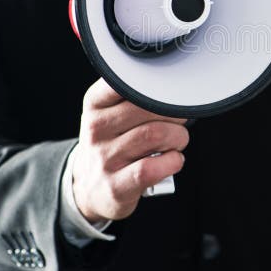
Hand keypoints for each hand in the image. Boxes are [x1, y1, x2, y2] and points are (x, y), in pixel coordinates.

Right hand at [72, 78, 188, 222]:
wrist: (90, 188)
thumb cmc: (111, 144)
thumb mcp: (108, 113)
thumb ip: (133, 96)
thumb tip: (174, 86)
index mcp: (95, 105)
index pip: (127, 82)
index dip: (157, 87)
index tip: (169, 94)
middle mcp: (96, 129)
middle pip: (149, 107)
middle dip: (175, 113)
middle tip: (180, 120)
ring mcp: (105, 158)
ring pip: (156, 134)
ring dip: (178, 137)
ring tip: (176, 141)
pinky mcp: (117, 186)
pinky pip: (152, 168)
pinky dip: (172, 161)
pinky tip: (172, 160)